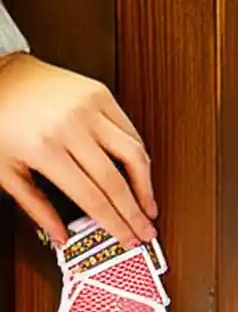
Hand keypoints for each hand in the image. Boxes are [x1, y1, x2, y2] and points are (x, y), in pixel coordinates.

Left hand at [0, 53, 154, 245]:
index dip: (115, 223)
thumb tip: (60, 235)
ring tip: (149, 204)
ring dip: (146, 185)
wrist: (0, 72)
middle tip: (146, 231)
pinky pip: (130, 130)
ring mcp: (88, 109)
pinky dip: (139, 155)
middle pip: (117, 182)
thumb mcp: (5, 168)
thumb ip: (34, 205)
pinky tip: (140, 172)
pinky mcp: (100, 95)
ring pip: (134, 154)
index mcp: (43, 149)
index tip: (128, 238)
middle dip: (135, 213)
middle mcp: (70, 128)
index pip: (92, 198)